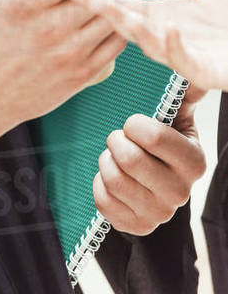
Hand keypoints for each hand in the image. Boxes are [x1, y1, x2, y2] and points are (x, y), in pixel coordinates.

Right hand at [70, 0, 227, 90]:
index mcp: (167, 16)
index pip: (127, 7)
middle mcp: (170, 37)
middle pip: (130, 26)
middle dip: (107, 13)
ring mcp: (185, 55)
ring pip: (151, 46)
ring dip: (135, 30)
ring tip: (119, 13)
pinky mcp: (204, 71)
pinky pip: (184, 61)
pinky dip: (174, 47)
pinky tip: (167, 30)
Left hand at [93, 88, 206, 233]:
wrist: (154, 180)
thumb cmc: (162, 141)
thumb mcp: (177, 114)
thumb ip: (184, 90)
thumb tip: (188, 66)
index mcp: (195, 162)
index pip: (153, 136)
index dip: (133, 124)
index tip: (132, 123)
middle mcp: (181, 193)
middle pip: (129, 159)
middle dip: (116, 141)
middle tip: (118, 139)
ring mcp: (159, 214)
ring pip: (114, 179)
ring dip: (106, 161)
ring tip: (114, 157)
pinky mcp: (137, 227)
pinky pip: (104, 202)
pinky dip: (99, 185)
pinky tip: (110, 178)